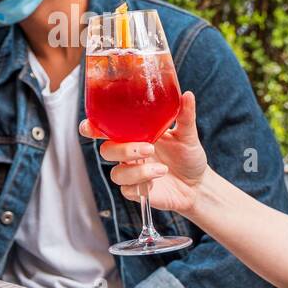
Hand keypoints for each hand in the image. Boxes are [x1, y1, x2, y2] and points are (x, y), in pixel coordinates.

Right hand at [79, 91, 207, 216]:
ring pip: (116, 173)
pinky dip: (141, 184)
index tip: (88, 127)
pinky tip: (157, 178)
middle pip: (106, 151)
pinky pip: (127, 190)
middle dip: (123, 150)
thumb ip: (185, 116)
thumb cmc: (189, 156)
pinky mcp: (136, 191)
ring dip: (137, 170)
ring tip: (161, 169)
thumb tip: (188, 95)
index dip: (92, 128)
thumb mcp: (188, 134)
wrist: (198, 184)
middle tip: (148, 149)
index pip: (105, 130)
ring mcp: (131, 173)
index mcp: (134, 135)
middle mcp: (129, 154)